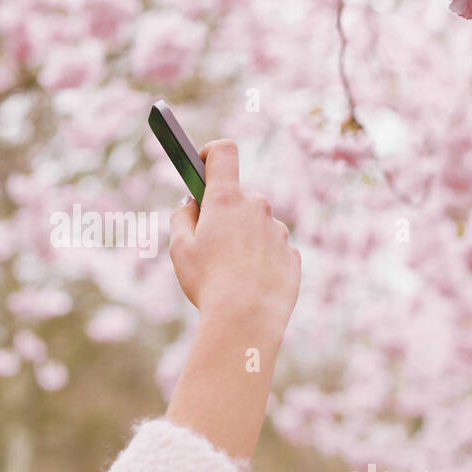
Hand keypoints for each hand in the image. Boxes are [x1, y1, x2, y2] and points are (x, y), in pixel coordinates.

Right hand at [167, 139, 301, 329]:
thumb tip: (192, 205)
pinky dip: (259, 260)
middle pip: (238, 195)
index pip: (223, 152)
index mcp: (226, 198)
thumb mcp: (179, 248)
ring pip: (256, 224)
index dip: (209, 153)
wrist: (246, 319)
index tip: (201, 164)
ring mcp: (278, 231)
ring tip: (228, 271)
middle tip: (207, 239)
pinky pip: (271, 249)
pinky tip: (248, 283)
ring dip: (243, 237)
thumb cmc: (207, 282)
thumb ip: (182, 218)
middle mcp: (257, 206)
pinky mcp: (291, 255)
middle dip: (223, 210)